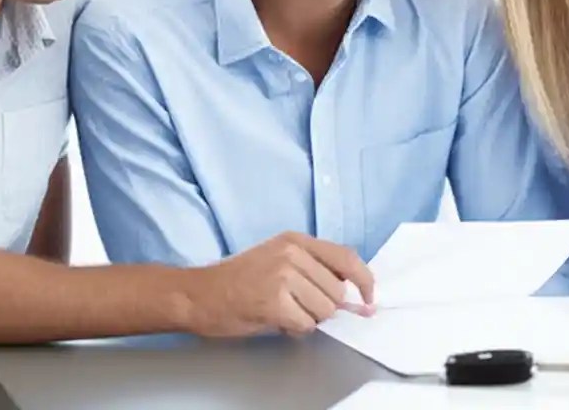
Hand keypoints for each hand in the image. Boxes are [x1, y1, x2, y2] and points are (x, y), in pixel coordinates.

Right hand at [180, 232, 374, 337]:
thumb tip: (353, 294)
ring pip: (325, 310)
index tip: (369, 299)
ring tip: (284, 311)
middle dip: (324, 307)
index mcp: (297, 240)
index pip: (347, 258)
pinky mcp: (274, 301)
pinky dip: (295, 328)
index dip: (364, 281)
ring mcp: (283, 276)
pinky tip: (276, 319)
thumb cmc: (238, 281)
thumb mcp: (278, 258)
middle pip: (338, 292)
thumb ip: (314, 268)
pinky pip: (306, 324)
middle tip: (298, 306)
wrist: (199, 294)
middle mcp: (292, 253)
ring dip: (309, 319)